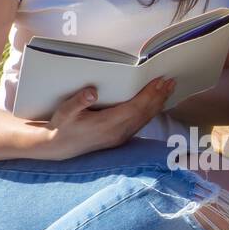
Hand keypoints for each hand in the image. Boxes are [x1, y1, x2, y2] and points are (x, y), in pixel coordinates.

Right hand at [45, 76, 176, 158]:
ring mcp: (120, 137)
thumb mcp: (64, 112)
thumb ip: (78, 101)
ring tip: (168, 89)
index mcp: (106, 125)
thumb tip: (92, 92)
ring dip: (158, 103)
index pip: (134, 108)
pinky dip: (151, 111)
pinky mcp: (120, 138)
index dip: (148, 94)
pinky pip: (140, 123)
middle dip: (158, 96)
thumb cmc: (61, 127)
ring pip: (145, 119)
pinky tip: (156, 103)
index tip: (159, 81)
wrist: (58, 148)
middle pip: (144, 113)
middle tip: (170, 81)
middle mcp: (117, 133)